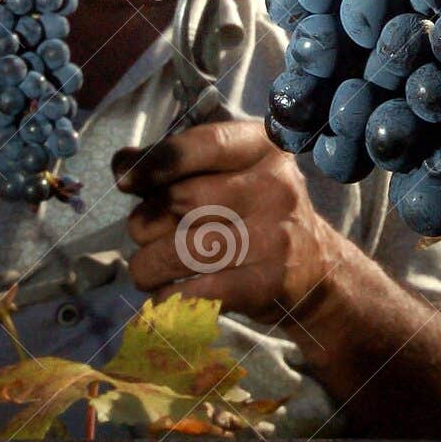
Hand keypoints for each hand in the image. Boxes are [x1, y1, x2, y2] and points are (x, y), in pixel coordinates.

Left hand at [114, 120, 350, 325]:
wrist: (318, 272)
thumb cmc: (256, 215)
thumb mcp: (231, 175)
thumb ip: (178, 166)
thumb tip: (122, 163)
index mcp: (264, 149)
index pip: (205, 144)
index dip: (157, 161)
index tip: (125, 181)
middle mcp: (274, 188)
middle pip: (182, 199)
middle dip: (146, 221)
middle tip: (144, 233)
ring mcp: (273, 238)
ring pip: (179, 250)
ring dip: (147, 265)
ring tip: (147, 269)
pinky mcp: (265, 284)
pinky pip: (194, 292)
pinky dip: (166, 297)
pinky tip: (165, 295)